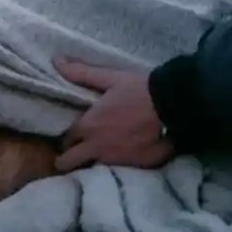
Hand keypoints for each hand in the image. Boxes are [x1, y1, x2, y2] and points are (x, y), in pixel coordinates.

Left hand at [54, 58, 174, 170]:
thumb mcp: (110, 78)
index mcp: (88, 126)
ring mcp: (115, 160)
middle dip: (67, 159)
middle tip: (76, 153)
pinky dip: (117, 165)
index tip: (72, 137)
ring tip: (100, 155)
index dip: (68, 138)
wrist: (174, 106)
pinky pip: (118, 171)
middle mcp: (97, 147)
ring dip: (91, 163)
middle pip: (69, 162)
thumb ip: (81, 73)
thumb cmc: (140, 90)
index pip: (66, 139)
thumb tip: (56, 61)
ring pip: (91, 168)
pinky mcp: (134, 167)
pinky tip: (123, 157)